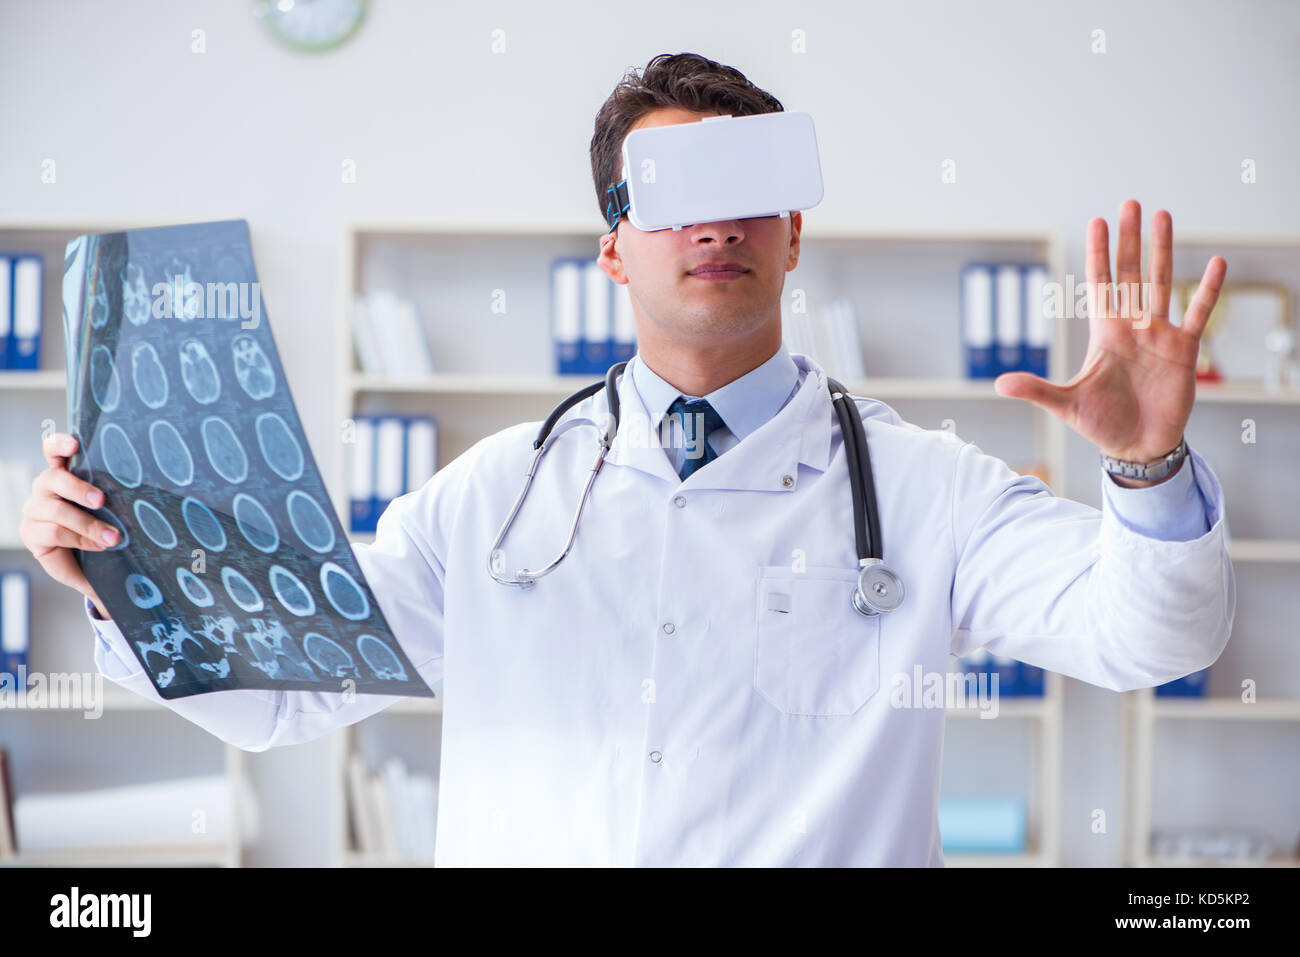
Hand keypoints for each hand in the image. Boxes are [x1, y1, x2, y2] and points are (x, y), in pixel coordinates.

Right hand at [19, 433, 115, 619]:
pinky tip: (98, 545)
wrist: (80, 561)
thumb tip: (146, 487)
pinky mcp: (31, 532)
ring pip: (57, 511)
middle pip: (54, 478)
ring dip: (88, 525)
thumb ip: (116, 495)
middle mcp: (46, 488)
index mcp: (64, 474)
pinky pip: (54, 532)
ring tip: (112, 537)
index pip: (54, 451)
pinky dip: (80, 540)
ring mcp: (36, 509)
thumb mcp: (110, 508)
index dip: (60, 444)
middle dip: (79, 489)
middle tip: (101, 500)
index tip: (74, 444)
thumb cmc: (97, 525)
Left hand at [994, 199, 1226, 483]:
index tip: (1097, 220)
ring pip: (1163, 282)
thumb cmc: (1101, 424)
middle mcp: (1132, 326)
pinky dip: (1206, 290)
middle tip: (1130, 202)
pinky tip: (1215, 262)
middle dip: (1129, 239)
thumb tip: (998, 385)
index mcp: (1104, 333)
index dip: (1098, 253)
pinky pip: (1198, 314)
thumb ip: (1036, 390)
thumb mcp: (1066, 404)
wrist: (1137, 446)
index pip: (1099, 283)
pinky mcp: (1185, 351)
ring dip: (1163, 250)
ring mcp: (1159, 335)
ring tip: (1164, 215)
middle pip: (1130, 273)